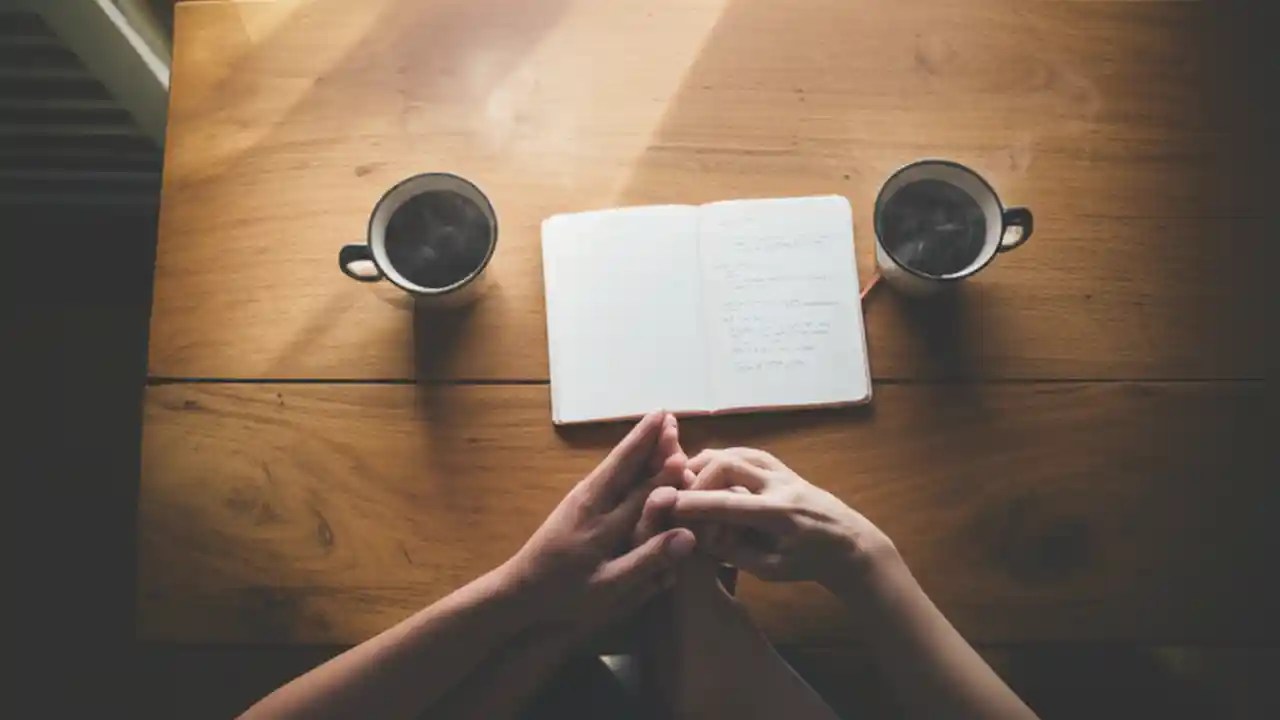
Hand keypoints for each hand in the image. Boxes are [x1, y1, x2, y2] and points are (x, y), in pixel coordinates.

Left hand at [502, 412, 696, 634]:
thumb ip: (647, 561)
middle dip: (647, 439)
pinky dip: (623, 454)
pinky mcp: (576, 498)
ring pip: (613, 462)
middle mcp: (591, 501)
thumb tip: (686, 536)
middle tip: (667, 414)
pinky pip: (606, 470)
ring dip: (635, 440)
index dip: (663, 475)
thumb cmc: (565, 594)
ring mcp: (581, 497)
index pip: (641, 493)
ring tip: (656, 420)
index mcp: (602, 524)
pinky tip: (631, 448)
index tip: (684, 456)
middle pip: (624, 464)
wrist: (519, 588)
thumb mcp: (608, 587)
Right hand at [671, 448, 896, 590]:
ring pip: (737, 452)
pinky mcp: (784, 468)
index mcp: (781, 515)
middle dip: (698, 477)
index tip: (667, 505)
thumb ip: (735, 552)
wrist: (850, 545)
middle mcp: (782, 486)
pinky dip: (724, 459)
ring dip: (708, 463)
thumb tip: (697, 537)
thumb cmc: (811, 563)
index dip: (695, 503)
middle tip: (679, 496)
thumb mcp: (771, 569)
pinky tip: (710, 473)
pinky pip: (748, 454)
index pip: (729, 504)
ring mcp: (784, 473)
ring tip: (687, 481)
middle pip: (729, 464)